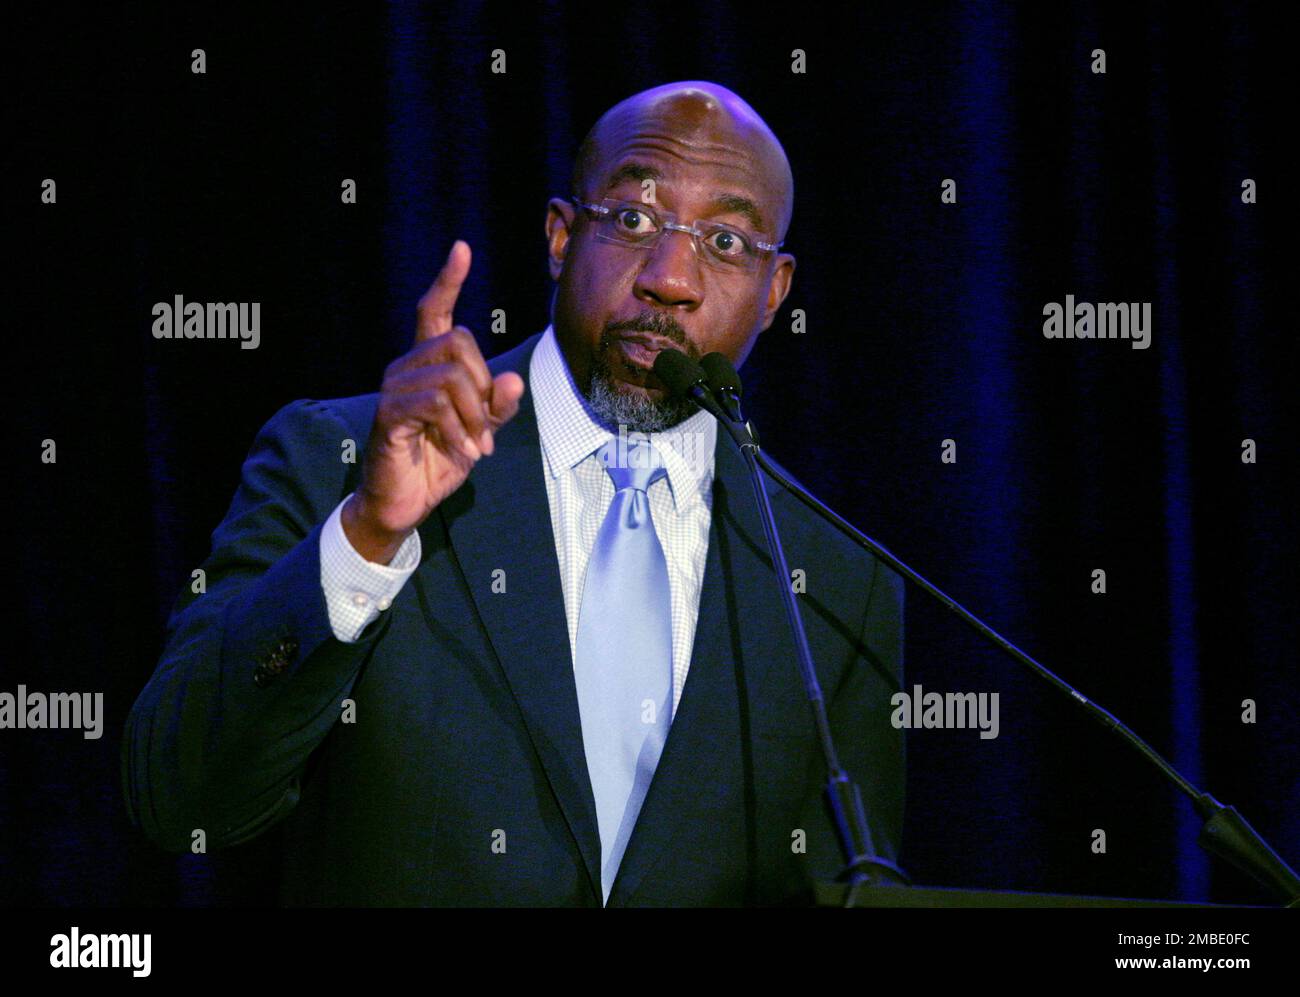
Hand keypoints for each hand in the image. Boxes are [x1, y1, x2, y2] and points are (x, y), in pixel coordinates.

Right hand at [343, 240, 524, 562]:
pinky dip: (459, 429)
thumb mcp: (481, 430)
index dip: (448, 280)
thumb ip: (498, 405)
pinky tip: (463, 449)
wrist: (404, 502)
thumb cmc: (438, 460)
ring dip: (475, 415)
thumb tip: (513, 379)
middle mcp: (406, 367)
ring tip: (476, 444)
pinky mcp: (389, 414)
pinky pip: (436, 404)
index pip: (432, 311)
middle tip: (486, 424)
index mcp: (427, 365)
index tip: (461, 249)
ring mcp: (394, 388)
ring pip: (452, 376)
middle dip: (484, 384)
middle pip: (458, 341)